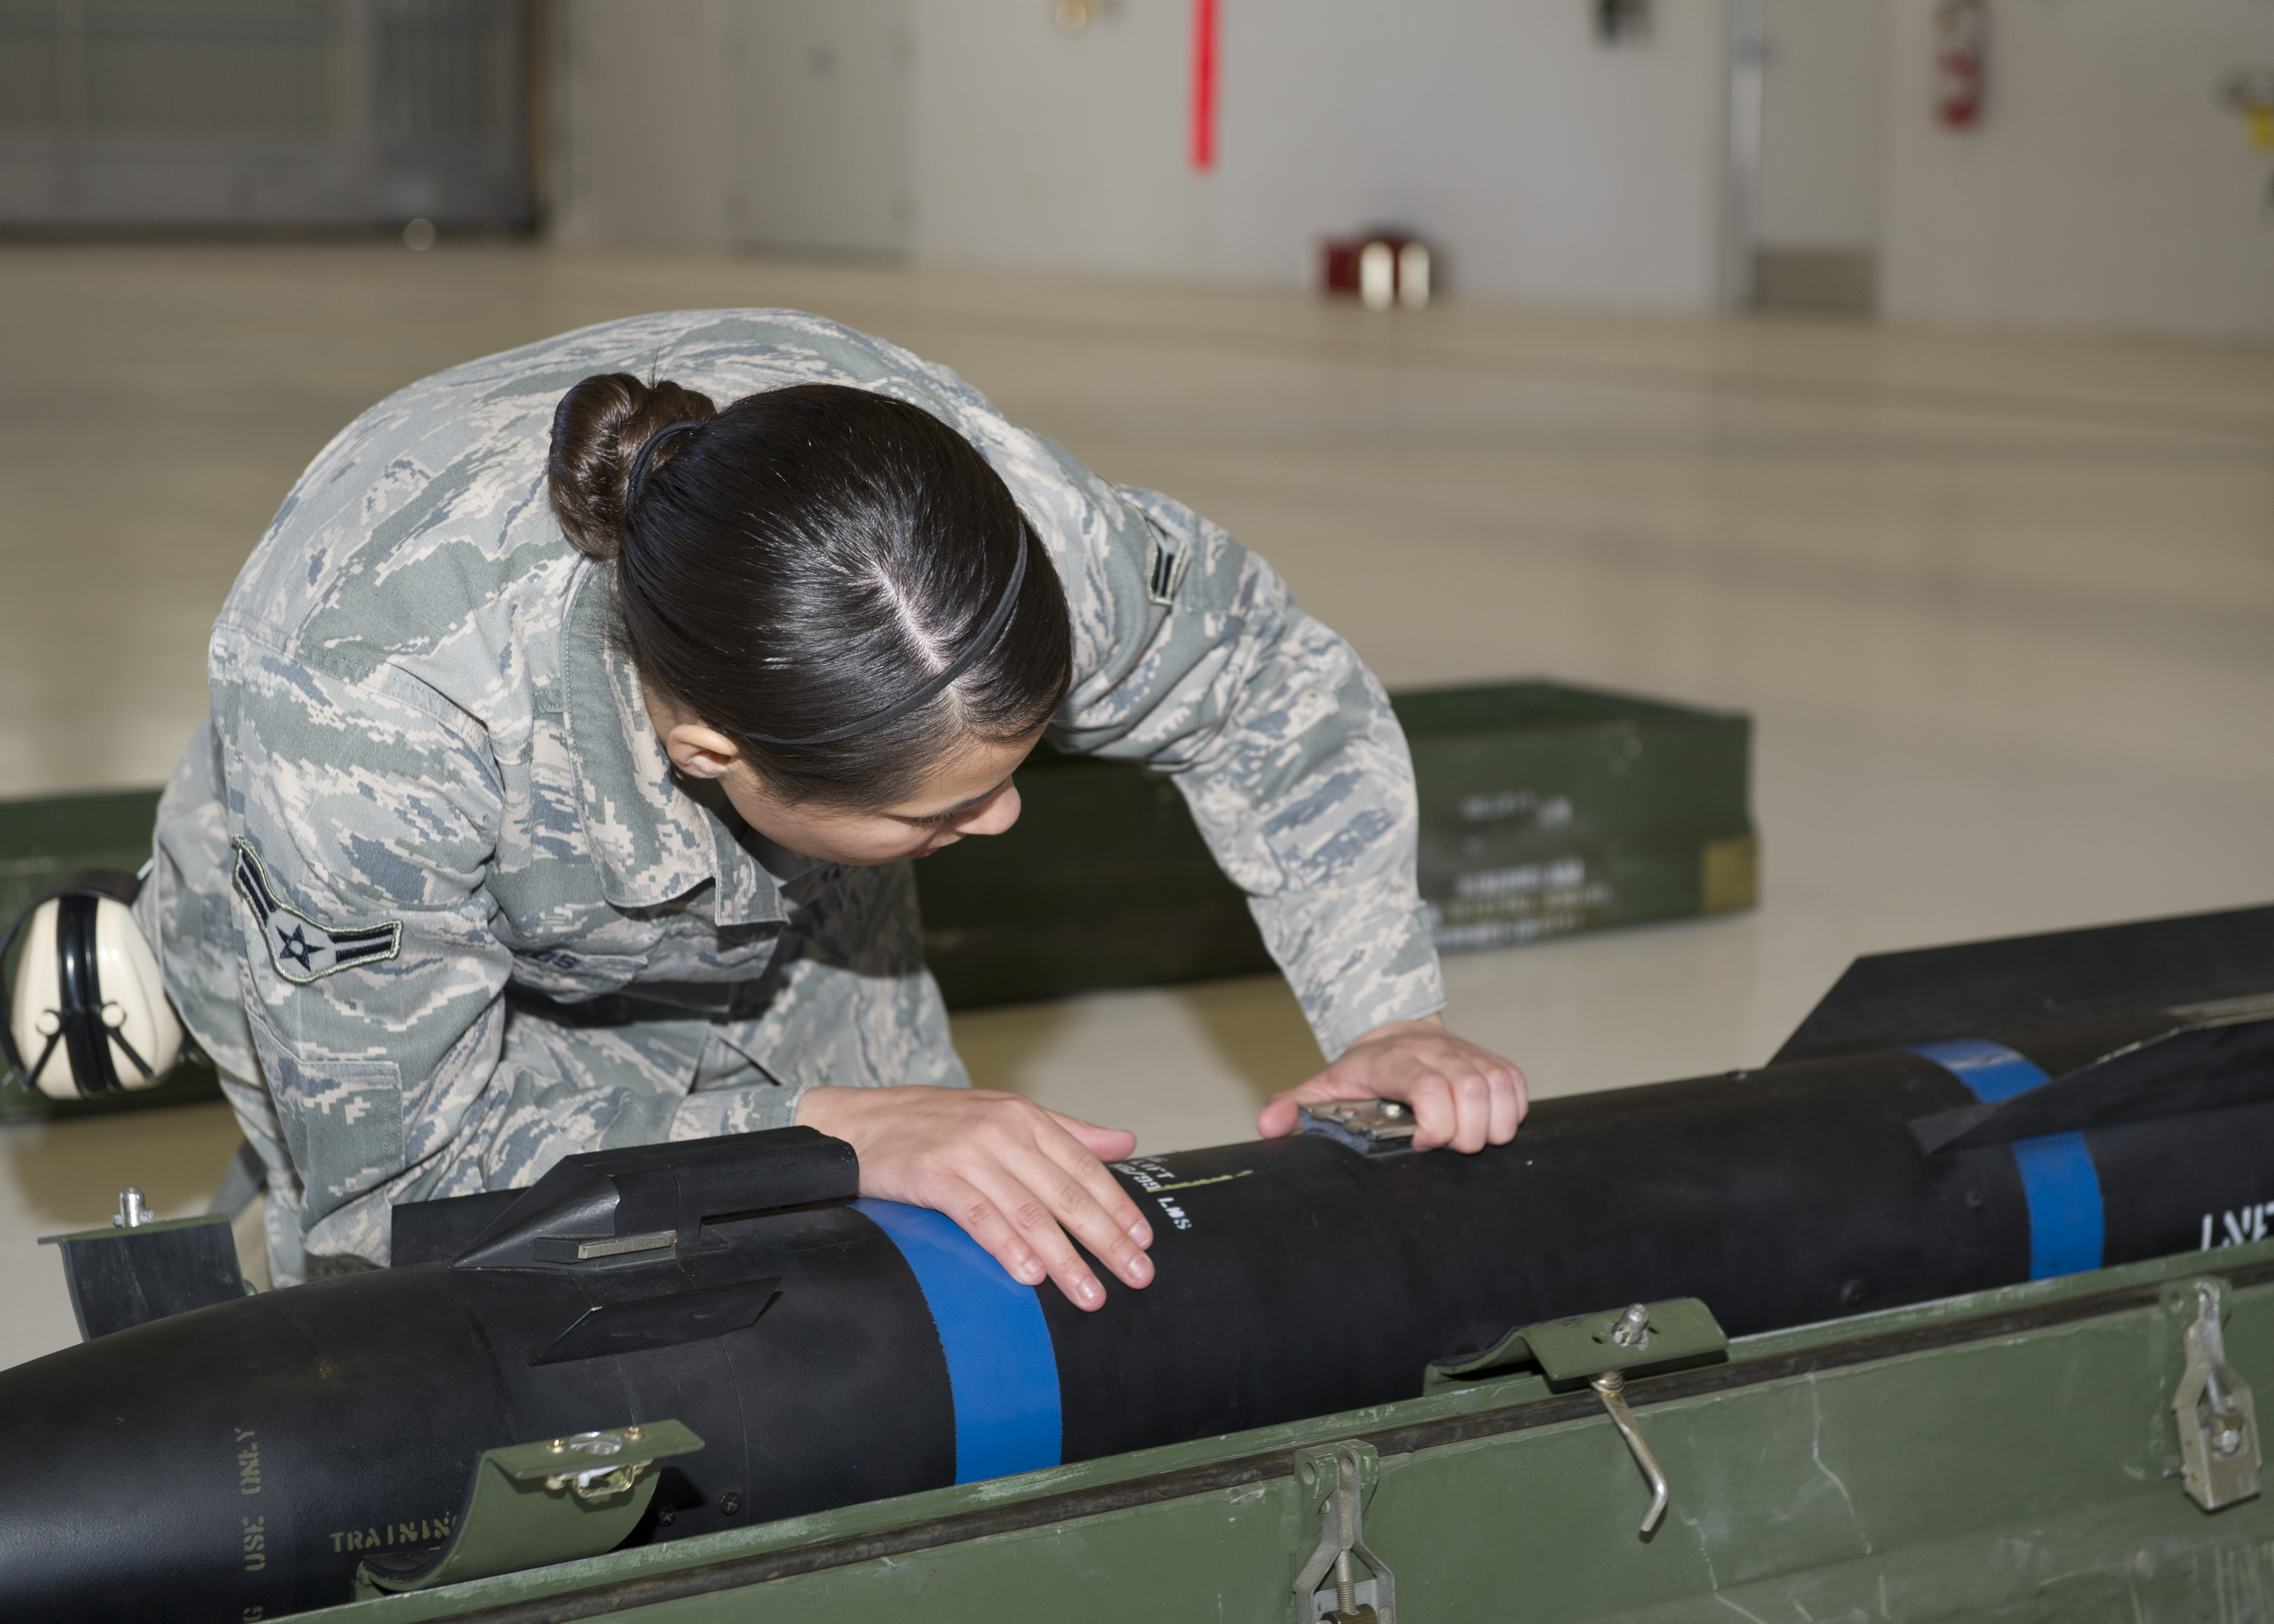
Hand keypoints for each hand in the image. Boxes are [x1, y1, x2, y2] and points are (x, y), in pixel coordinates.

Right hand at [796, 1085, 1154, 1310]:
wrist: (854, 1122)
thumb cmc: (933, 1125)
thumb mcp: (1003, 1116)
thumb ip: (1067, 1132)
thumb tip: (1126, 1142)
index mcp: (1024, 1116)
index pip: (1084, 1166)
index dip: (1118, 1206)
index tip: (1144, 1243)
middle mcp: (1001, 1129)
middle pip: (1066, 1192)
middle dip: (1106, 1240)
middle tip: (1136, 1276)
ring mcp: (966, 1151)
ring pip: (1029, 1210)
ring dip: (1064, 1257)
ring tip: (1090, 1293)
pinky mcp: (931, 1173)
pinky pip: (978, 1216)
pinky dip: (1007, 1246)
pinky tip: (1029, 1274)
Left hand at [1256, 1015, 1525, 1152]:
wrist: (1392, 1029)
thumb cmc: (1363, 1069)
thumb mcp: (1325, 1085)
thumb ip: (1296, 1105)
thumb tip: (1268, 1127)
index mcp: (1394, 1060)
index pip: (1428, 1085)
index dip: (1435, 1122)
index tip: (1424, 1144)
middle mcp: (1435, 1050)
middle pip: (1471, 1089)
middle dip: (1467, 1132)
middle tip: (1450, 1149)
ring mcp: (1467, 1052)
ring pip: (1498, 1086)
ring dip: (1494, 1124)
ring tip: (1473, 1141)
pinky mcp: (1491, 1059)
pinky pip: (1516, 1083)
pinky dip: (1512, 1110)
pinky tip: (1491, 1125)